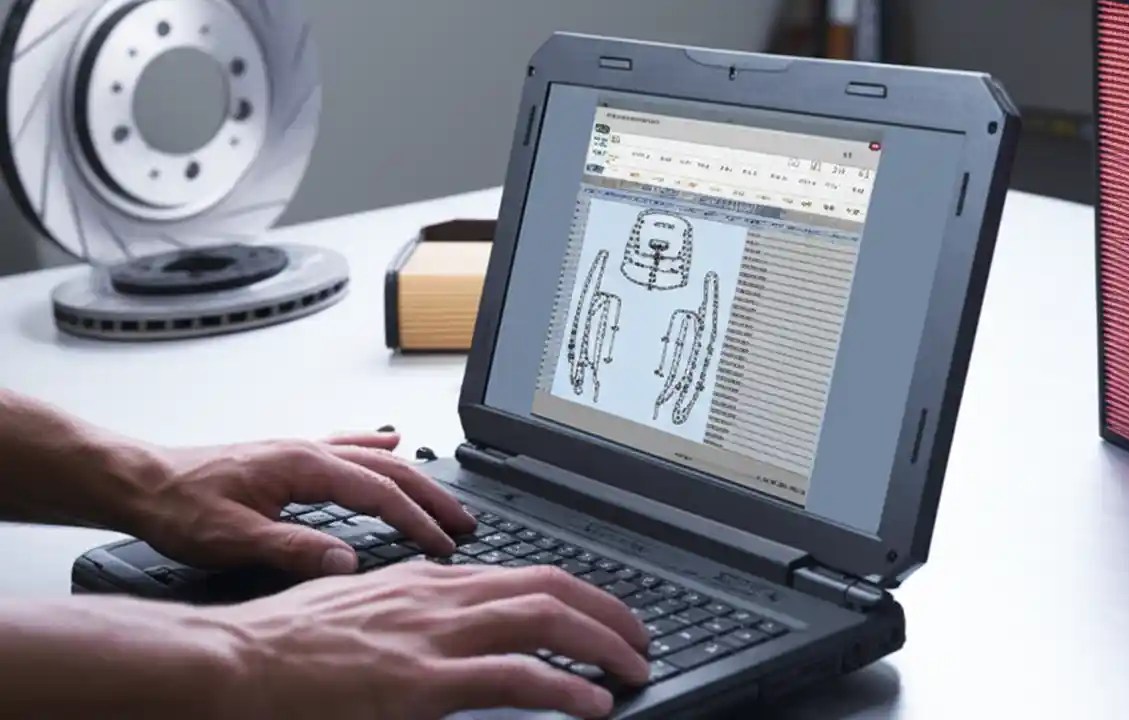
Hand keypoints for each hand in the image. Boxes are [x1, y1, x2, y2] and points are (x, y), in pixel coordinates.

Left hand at [123, 430, 475, 577]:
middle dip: (432, 497)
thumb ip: (293, 548)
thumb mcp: (233, 538)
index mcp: (303, 465)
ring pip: (375, 460)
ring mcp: (301, 451)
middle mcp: (308, 451)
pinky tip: (392, 443)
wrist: (140, 481)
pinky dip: (378, 449)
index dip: (416, 521)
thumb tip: (346, 563)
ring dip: (415, 478)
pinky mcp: (289, 458)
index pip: (379, 494)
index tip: (443, 544)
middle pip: (390, 470)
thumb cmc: (178, 507)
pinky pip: (348, 448)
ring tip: (444, 498)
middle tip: (465, 523)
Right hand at [217, 562, 650, 719]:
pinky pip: (515, 676)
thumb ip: (416, 613)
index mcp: (429, 580)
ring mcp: (434, 636)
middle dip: (608, 613)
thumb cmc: (287, 642)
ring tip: (632, 669)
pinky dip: (564, 688)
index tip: (605, 615)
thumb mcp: (365, 610)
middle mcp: (441, 595)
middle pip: (551, 587)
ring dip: (602, 644)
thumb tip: (456, 629)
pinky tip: (591, 705)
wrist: (233, 661)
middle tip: (638, 641)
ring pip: (545, 620)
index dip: (579, 593)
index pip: (526, 574)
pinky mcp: (422, 682)